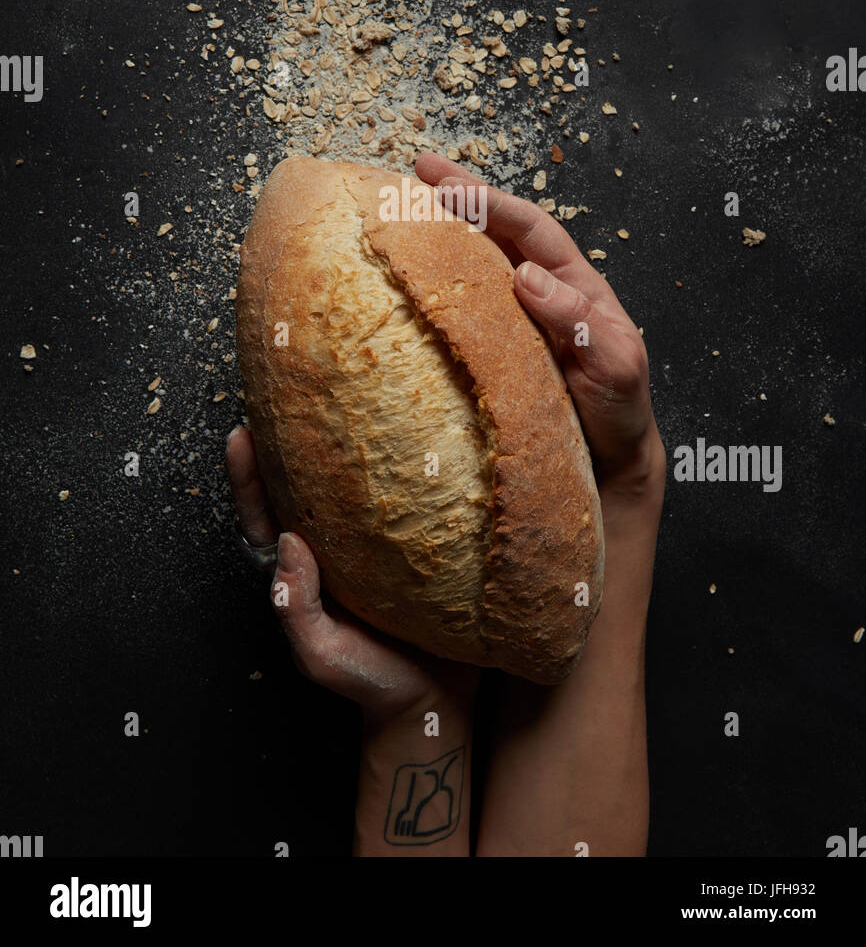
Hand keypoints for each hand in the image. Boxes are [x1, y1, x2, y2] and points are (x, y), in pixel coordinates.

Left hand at [226, 425, 479, 721]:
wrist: (436, 703)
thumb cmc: (371, 682)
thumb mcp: (321, 655)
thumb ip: (298, 609)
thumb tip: (288, 544)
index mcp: (302, 570)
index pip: (264, 516)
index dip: (248, 476)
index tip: (241, 434)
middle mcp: (333, 548)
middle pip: (302, 487)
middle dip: (291, 442)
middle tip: (289, 395)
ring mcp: (373, 543)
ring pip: (349, 487)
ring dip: (342, 447)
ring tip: (341, 402)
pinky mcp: (415, 542)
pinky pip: (401, 500)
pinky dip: (398, 470)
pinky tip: (405, 440)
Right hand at [414, 153, 665, 524]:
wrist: (611, 461)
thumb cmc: (619, 409)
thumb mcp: (614, 365)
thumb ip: (578, 322)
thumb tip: (525, 276)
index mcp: (573, 283)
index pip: (529, 230)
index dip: (489, 203)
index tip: (447, 186)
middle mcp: (541, 291)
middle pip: (497, 231)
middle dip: (460, 196)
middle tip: (417, 167)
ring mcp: (515, 319)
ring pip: (476, 264)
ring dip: (442, 234)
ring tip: (402, 208)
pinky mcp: (492, 349)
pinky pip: (462, 310)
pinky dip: (434, 287)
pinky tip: (405, 282)